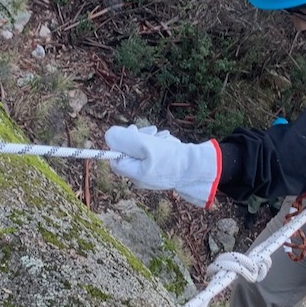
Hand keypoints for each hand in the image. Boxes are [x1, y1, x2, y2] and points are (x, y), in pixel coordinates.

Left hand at [105, 124, 220, 207]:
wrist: (197, 168)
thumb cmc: (171, 158)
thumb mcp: (144, 144)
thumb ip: (123, 139)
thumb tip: (108, 135)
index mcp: (133, 174)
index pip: (115, 158)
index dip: (121, 142)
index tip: (133, 131)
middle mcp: (140, 177)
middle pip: (129, 152)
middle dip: (139, 137)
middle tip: (152, 129)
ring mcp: (151, 174)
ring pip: (143, 150)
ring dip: (152, 138)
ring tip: (165, 136)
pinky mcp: (161, 169)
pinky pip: (154, 153)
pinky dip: (160, 144)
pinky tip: (169, 141)